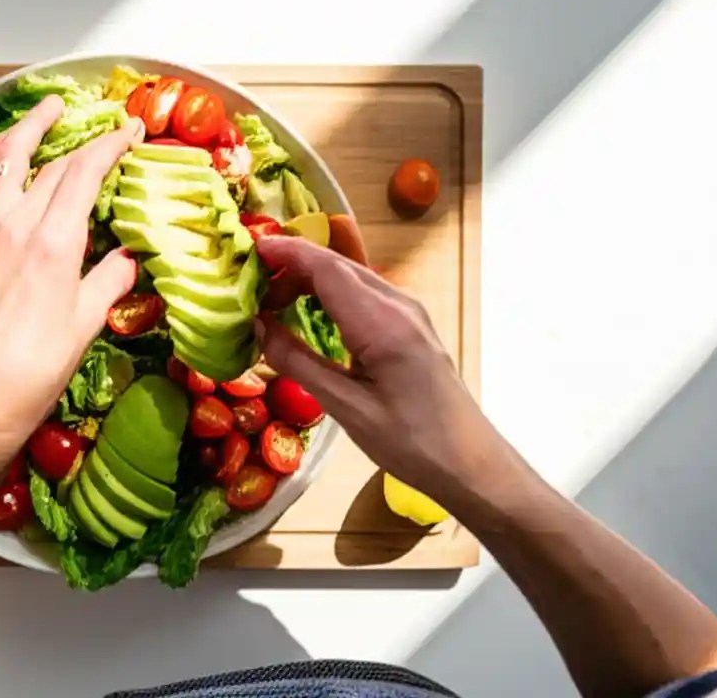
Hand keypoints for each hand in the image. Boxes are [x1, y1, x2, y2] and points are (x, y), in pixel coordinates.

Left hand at [0, 96, 143, 477]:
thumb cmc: (41, 366)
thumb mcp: (89, 320)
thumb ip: (112, 275)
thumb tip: (131, 252)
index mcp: (54, 241)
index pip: (85, 173)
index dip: (111, 146)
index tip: (132, 132)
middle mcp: (16, 225)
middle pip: (52, 164)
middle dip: (84, 140)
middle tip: (108, 128)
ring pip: (4, 162)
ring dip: (26, 129)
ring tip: (46, 110)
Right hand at [255, 236, 513, 501]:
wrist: (469, 462)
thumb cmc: (410, 442)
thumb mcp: (345, 407)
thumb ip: (298, 362)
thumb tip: (257, 326)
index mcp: (383, 323)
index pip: (326, 267)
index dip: (286, 253)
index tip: (247, 254)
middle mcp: (399, 306)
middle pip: (337, 265)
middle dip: (291, 266)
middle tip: (249, 289)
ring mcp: (409, 313)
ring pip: (350, 277)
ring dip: (309, 280)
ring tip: (271, 303)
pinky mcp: (411, 325)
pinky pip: (363, 295)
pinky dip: (329, 295)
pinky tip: (308, 316)